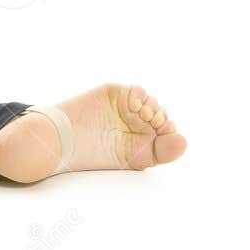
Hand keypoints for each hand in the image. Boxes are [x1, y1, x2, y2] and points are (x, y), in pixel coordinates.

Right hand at [0, 83, 185, 184]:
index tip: (164, 132)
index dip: (170, 131)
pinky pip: (137, 91)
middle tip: (155, 123)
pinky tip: (137, 107)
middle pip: (162, 115)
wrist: (63, 141)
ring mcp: (125, 107)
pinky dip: (141, 96)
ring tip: (145, 115)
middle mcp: (135, 122)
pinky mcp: (115, 93)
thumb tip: (185, 141)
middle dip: (162, 119)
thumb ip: (161, 151)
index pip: (167, 131)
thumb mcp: (134, 159)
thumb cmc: (93, 155)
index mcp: (141, 139)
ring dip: (154, 108)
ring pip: (152, 102)